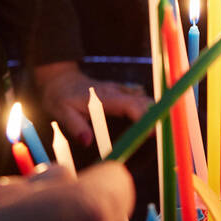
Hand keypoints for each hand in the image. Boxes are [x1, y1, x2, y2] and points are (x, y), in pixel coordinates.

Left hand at [35, 60, 150, 147]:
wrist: (59, 78)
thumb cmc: (59, 96)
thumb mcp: (62, 112)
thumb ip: (75, 126)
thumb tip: (87, 141)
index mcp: (104, 97)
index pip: (130, 106)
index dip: (143, 117)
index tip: (151, 131)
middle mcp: (115, 92)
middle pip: (143, 102)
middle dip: (155, 117)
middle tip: (161, 136)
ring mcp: (119, 90)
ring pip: (143, 98)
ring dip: (153, 112)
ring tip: (158, 130)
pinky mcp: (120, 92)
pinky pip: (139, 97)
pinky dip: (147, 107)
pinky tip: (151, 118)